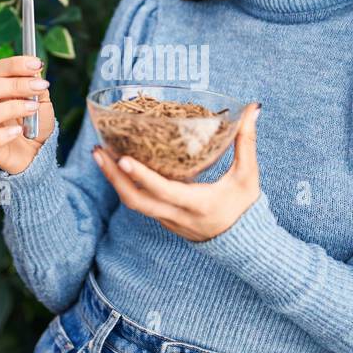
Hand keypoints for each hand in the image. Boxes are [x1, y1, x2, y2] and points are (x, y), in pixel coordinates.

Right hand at [0, 55, 54, 174]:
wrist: (38, 152)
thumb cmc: (36, 123)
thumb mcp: (42, 102)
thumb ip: (37, 87)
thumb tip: (35, 70)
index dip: (16, 64)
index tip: (38, 64)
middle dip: (15, 85)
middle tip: (39, 87)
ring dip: (12, 108)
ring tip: (32, 109)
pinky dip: (1, 136)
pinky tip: (18, 131)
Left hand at [91, 102, 262, 242]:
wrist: (242, 244)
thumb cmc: (245, 207)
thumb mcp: (248, 175)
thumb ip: (246, 141)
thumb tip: (253, 109)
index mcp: (198, 203)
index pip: (164, 191)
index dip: (142, 176)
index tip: (122, 158)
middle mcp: (177, 215)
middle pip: (136, 200)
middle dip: (113, 176)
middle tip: (98, 151)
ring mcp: (168, 220)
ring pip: (134, 203)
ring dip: (114, 180)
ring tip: (101, 155)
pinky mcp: (164, 220)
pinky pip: (140, 203)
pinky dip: (125, 185)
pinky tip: (117, 166)